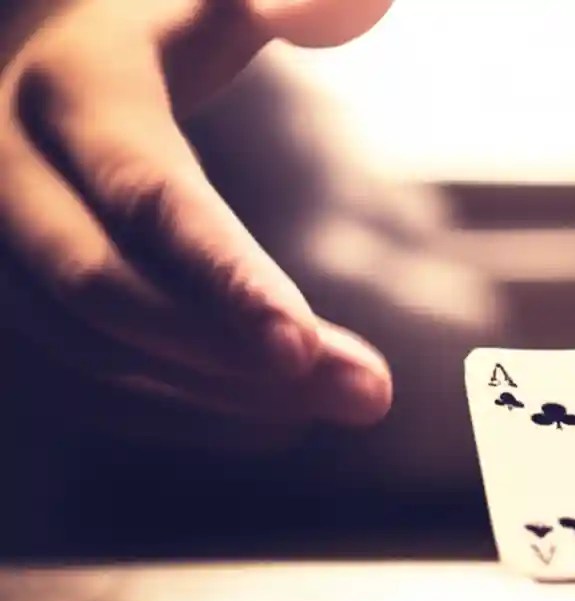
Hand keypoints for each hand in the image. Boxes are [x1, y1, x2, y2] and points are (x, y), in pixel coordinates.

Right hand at [0, 0, 394, 450]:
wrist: (41, 63)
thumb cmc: (150, 28)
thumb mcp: (211, 0)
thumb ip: (288, 0)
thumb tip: (372, 0)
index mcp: (73, 90)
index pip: (149, 196)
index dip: (227, 278)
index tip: (307, 347)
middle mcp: (11, 172)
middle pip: (107, 290)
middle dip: (234, 356)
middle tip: (367, 392)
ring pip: (89, 351)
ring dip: (215, 395)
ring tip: (336, 403)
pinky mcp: (7, 298)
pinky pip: (77, 379)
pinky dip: (175, 411)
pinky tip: (270, 419)